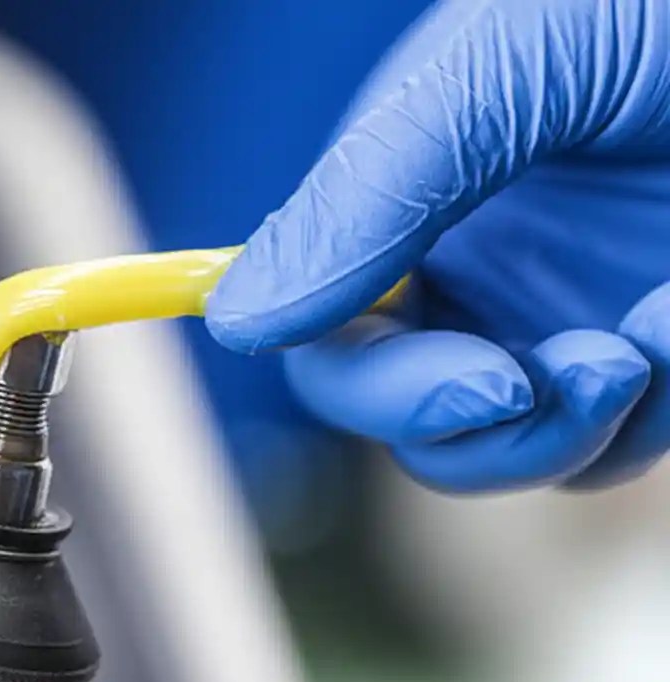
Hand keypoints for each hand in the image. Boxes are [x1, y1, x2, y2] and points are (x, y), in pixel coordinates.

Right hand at [206, 0, 669, 491]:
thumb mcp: (488, 77)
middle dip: (485, 433)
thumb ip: (360, 197)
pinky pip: (638, 436)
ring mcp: (573, 320)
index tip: (474, 382)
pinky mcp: (666, 347)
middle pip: (425, 430)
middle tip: (558, 380)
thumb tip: (235, 320)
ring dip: (585, 427)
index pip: (337, 347)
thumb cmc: (638, 2)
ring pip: (534, 455)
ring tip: (658, 333)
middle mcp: (479, 281)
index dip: (374, 387)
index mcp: (405, 216)